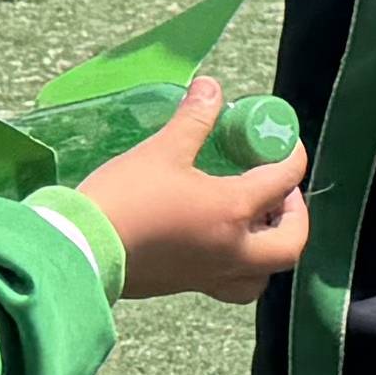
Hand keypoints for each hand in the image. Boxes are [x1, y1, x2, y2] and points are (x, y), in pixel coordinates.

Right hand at [81, 77, 316, 302]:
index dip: (292, 157)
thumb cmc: (125, 198)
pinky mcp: (184, 286)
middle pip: (289, 245)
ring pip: (261, 276)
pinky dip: (238, 266)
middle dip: (295, 217)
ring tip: (254, 223)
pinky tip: (216, 238)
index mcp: (232, 211)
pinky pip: (229, 284)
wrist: (80, 250)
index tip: (285, 145)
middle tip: (279, 193)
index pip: (284, 182)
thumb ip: (194, 119)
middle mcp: (231, 250)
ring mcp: (208, 274)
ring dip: (269, 250)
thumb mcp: (162, 150)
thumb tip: (211, 88)